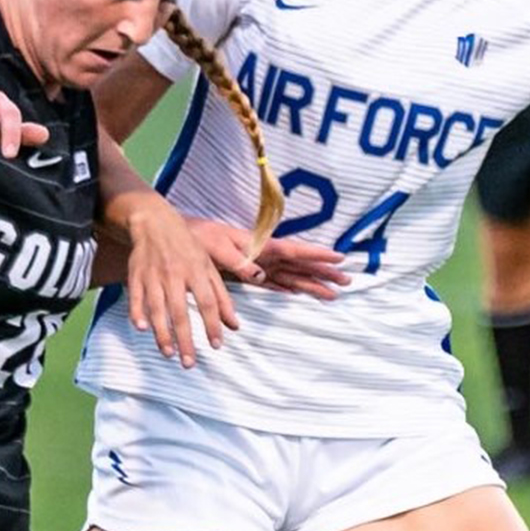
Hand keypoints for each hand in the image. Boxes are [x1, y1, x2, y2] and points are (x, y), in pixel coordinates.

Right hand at [123, 202, 238, 368]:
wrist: (155, 223)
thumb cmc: (187, 247)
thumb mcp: (209, 266)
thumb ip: (222, 296)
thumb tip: (234, 325)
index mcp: (196, 270)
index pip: (207, 302)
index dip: (212, 324)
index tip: (217, 345)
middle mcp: (174, 274)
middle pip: (180, 311)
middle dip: (185, 339)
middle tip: (190, 363)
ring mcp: (153, 276)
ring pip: (157, 308)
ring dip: (162, 333)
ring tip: (169, 354)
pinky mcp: (136, 276)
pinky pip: (136, 298)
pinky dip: (137, 313)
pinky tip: (141, 329)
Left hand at [189, 220, 350, 299]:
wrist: (181, 237)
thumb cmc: (198, 238)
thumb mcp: (215, 248)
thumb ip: (238, 261)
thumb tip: (261, 276)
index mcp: (259, 245)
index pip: (294, 252)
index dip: (316, 256)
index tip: (339, 257)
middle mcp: (264, 255)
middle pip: (300, 265)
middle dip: (323, 272)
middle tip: (348, 280)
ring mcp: (259, 264)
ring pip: (292, 275)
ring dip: (312, 283)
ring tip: (334, 292)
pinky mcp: (249, 273)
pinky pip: (276, 283)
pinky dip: (289, 289)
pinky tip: (300, 294)